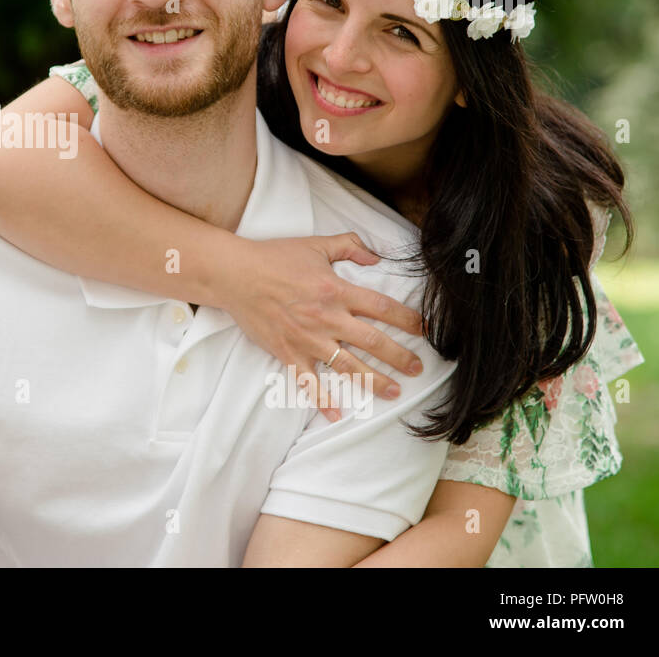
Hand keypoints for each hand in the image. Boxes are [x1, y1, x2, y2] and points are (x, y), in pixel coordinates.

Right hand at [219, 234, 425, 420]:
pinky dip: (322, 399)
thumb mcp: (316, 244)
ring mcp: (307, 339)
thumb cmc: (274, 257)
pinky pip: (307, 381)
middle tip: (416, 368)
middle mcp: (327, 318)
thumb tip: (376, 256)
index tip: (424, 330)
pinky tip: (337, 413)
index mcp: (336, 291)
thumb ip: (349, 246)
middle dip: (399, 356)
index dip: (407, 320)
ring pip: (348, 366)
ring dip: (373, 381)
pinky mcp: (287, 352)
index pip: (382, 308)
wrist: (234, 275)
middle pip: (373, 342)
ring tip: (393, 391)